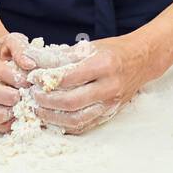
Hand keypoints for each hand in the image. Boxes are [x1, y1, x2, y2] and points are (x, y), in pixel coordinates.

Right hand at [0, 33, 28, 131]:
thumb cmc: (5, 51)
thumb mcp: (14, 41)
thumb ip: (21, 49)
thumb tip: (29, 64)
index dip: (8, 76)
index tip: (24, 81)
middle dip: (4, 96)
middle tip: (20, 97)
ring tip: (16, 111)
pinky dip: (0, 124)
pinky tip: (15, 118)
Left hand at [19, 34, 156, 134]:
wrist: (141, 61)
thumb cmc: (112, 51)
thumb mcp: (89, 47)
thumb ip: (62, 56)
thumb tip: (34, 62)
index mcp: (103, 65)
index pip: (69, 77)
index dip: (46, 80)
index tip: (33, 78)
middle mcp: (109, 87)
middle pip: (71, 102)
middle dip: (46, 101)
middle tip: (32, 96)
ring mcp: (110, 103)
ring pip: (77, 119)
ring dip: (53, 117)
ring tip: (38, 110)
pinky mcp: (110, 114)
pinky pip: (84, 125)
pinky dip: (65, 125)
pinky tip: (52, 118)